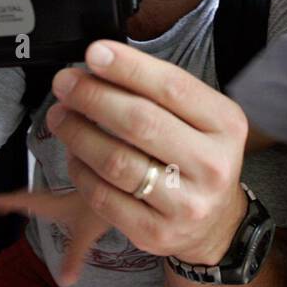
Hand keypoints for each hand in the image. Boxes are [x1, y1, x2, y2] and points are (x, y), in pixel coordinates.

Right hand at [0, 189, 111, 286]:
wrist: (124, 185)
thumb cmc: (101, 209)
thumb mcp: (86, 235)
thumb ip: (74, 258)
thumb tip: (65, 281)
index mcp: (56, 205)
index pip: (28, 202)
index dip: (10, 202)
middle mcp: (62, 196)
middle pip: (34, 197)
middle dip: (18, 200)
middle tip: (0, 202)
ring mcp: (74, 191)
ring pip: (46, 194)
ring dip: (33, 195)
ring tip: (22, 200)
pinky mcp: (85, 188)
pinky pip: (60, 192)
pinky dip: (50, 196)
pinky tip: (56, 200)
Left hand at [45, 41, 249, 265]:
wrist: (215, 222)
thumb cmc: (197, 156)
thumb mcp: (199, 117)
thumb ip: (158, 91)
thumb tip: (100, 64)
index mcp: (225, 125)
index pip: (172, 87)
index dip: (128, 68)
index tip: (94, 54)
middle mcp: (212, 165)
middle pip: (140, 123)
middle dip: (93, 97)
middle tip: (65, 83)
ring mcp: (185, 204)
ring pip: (116, 162)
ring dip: (78, 133)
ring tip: (61, 116)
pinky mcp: (155, 233)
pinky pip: (103, 196)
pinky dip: (80, 170)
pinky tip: (74, 154)